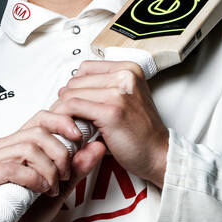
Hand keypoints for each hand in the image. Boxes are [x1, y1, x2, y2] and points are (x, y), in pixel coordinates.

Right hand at [0, 109, 108, 221]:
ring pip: (28, 149)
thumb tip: (97, 146)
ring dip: (48, 170)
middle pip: (37, 132)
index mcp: (16, 144)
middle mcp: (0, 148)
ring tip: (51, 188)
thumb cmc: (27, 213)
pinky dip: (33, 178)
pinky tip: (39, 189)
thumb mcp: (60, 187)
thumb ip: (76, 167)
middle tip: (65, 176)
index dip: (62, 123)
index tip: (79, 137)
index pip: (40, 118)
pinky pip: (12, 168)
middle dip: (60, 155)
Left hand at [51, 60, 169, 187]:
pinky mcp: (111, 111)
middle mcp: (125, 76)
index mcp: (129, 69)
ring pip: (71, 94)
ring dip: (64, 111)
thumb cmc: (141, 131)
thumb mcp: (125, 98)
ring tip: (70, 124)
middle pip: (76, 81)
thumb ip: (103, 87)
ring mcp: (119, 93)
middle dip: (66, 100)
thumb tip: (67, 88)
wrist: (158, 153)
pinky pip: (73, 107)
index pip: (86, 68)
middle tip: (69, 117)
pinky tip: (72, 130)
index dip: (75, 85)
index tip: (73, 100)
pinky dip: (66, 118)